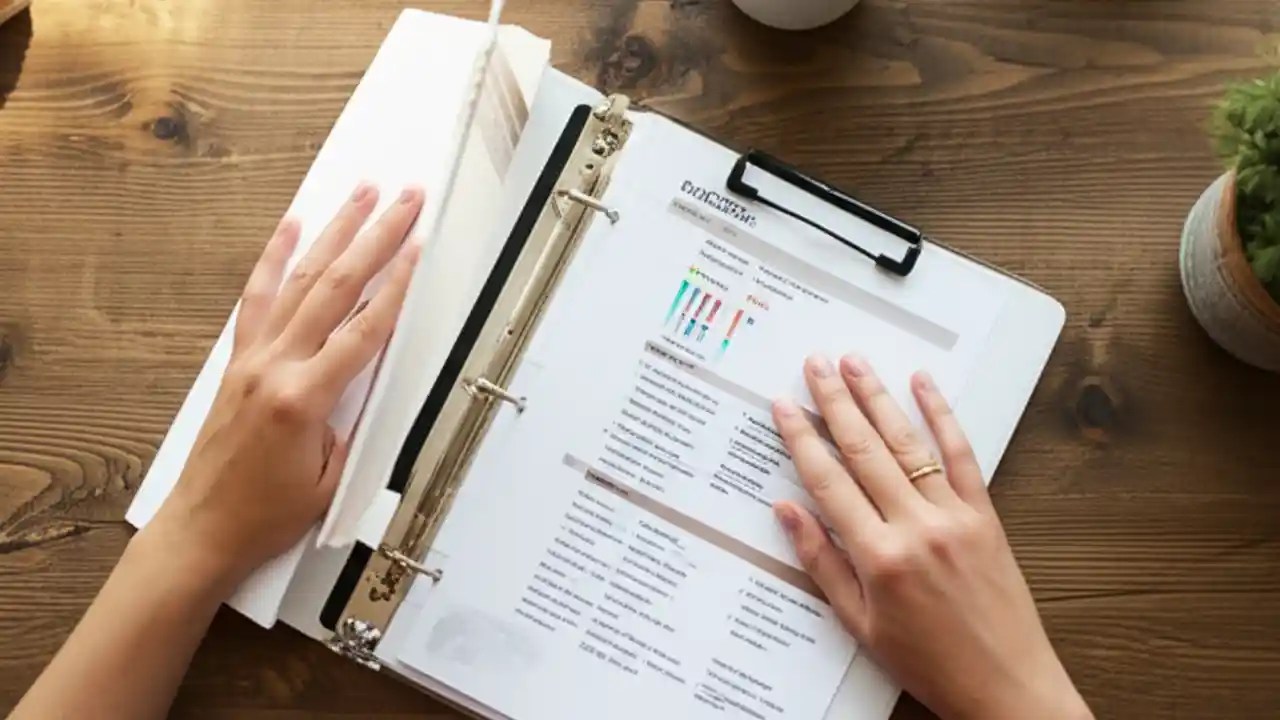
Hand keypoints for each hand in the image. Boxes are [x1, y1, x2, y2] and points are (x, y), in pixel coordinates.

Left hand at [142, 183, 423, 589]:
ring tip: (360, 195)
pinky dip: (274, 258)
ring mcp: (253, 359)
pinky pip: (257, 298)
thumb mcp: (333, 479)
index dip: (397, 285)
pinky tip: (291, 227)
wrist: (203, 530)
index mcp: (304, 399)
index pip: (364, 329)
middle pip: (336, 287)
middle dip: (376, 236)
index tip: (418, 248)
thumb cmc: (265, 515)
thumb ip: (356, 424)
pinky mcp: (238, 362)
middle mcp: (275, 368)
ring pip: (299, 280)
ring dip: (334, 232)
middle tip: (403, 200)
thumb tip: (374, 382)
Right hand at [772, 355, 1090, 719]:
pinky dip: (942, 417)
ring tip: (856, 362)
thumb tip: (787, 511)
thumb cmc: (930, 664)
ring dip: (878, 398)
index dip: (801, 438)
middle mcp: (916, 528)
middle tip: (814, 364)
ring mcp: (955, 517)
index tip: (784, 406)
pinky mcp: (986, 517)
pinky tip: (924, 385)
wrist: (1006, 688)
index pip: (828, 481)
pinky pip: (962, 456)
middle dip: (835, 401)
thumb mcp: (860, 624)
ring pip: (907, 444)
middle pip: (864, 450)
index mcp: (878, 558)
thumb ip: (822, 562)